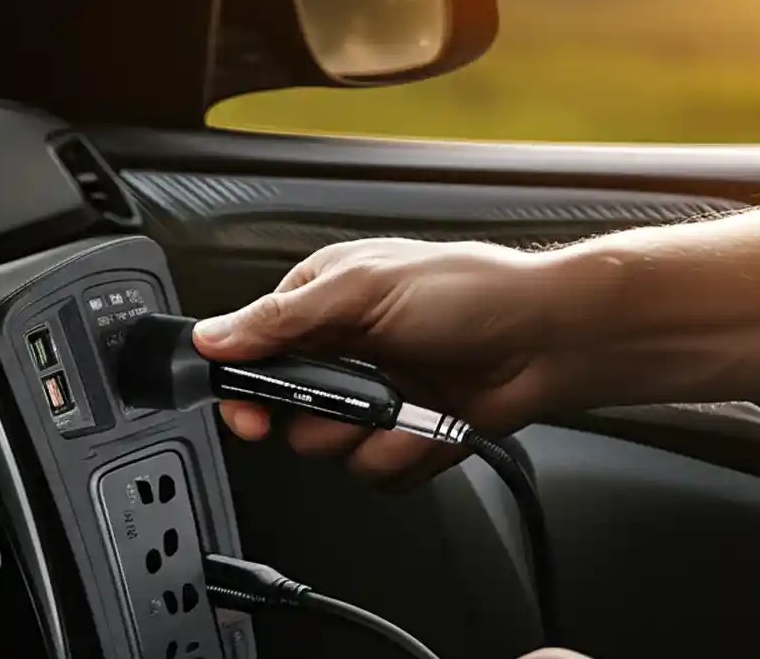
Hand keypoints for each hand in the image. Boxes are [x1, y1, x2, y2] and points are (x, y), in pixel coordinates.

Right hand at [193, 238, 563, 486]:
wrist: (546, 339)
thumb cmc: (471, 293)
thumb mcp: (365, 290)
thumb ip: (283, 319)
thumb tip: (214, 336)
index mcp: (321, 303)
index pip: (253, 355)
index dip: (246, 391)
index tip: (253, 416)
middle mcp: (343, 352)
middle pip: (287, 414)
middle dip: (325, 417)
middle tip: (355, 402)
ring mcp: (374, 397)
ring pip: (332, 451)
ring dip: (372, 436)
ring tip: (411, 406)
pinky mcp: (404, 434)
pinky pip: (378, 469)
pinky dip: (406, 454)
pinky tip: (432, 425)